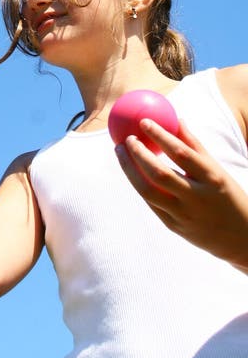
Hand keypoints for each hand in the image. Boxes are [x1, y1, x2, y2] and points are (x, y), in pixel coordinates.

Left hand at [115, 117, 247, 271]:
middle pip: (160, 174)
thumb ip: (194, 145)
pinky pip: (151, 203)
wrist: (240, 239)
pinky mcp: (174, 227)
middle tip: (127, 138)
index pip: (181, 153)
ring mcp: (184, 215)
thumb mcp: (216, 169)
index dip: (160, 136)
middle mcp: (197, 198)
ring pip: (148, 191)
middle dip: (138, 154)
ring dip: (129, 169)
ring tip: (120, 151)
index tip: (144, 121)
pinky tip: (130, 170)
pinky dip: (138, 184)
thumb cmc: (226, 195)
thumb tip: (176, 118)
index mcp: (211, 178)